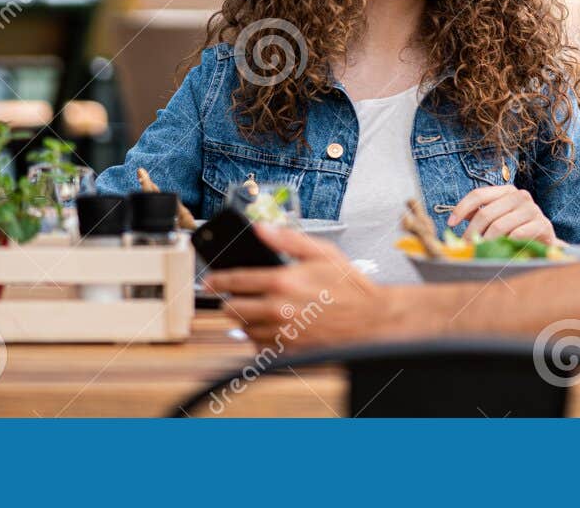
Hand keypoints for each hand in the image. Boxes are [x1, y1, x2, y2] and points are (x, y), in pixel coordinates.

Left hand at [205, 224, 398, 347]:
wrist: (370, 321)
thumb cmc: (350, 286)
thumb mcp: (322, 252)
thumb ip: (288, 239)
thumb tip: (260, 229)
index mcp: (283, 281)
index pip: (235, 281)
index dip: (216, 280)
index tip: (208, 281)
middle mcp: (278, 310)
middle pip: (232, 309)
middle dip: (230, 301)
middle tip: (236, 296)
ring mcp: (282, 333)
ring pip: (244, 329)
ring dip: (244, 320)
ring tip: (256, 310)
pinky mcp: (289, 351)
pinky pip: (259, 347)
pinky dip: (258, 337)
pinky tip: (270, 327)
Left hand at [448, 185, 555, 243]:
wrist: (545, 242)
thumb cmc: (516, 229)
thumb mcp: (497, 218)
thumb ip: (479, 214)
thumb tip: (454, 219)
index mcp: (506, 190)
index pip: (478, 195)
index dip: (461, 208)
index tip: (450, 223)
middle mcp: (520, 196)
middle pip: (486, 213)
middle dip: (472, 232)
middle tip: (465, 247)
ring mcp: (533, 209)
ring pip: (499, 226)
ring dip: (486, 242)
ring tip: (480, 251)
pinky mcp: (542, 225)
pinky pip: (516, 236)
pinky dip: (505, 245)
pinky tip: (501, 251)